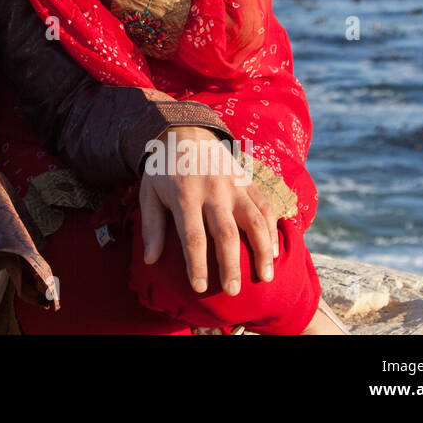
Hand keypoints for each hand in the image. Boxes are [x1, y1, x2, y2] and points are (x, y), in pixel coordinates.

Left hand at [138, 126, 278, 295]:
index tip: (199, 288)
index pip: (192, 237)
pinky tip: (273, 252)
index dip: (196, 265)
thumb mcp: (149, 193)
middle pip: (225, 234)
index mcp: (184, 196)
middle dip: (230, 265)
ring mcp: (233, 185)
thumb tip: (150, 261)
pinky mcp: (247, 181)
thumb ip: (151, 226)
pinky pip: (265, 206)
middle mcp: (212, 191)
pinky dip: (272, 230)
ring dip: (262, 251)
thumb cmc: (163, 169)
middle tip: (233, 291)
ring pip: (254, 221)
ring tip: (264, 277)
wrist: (185, 130)